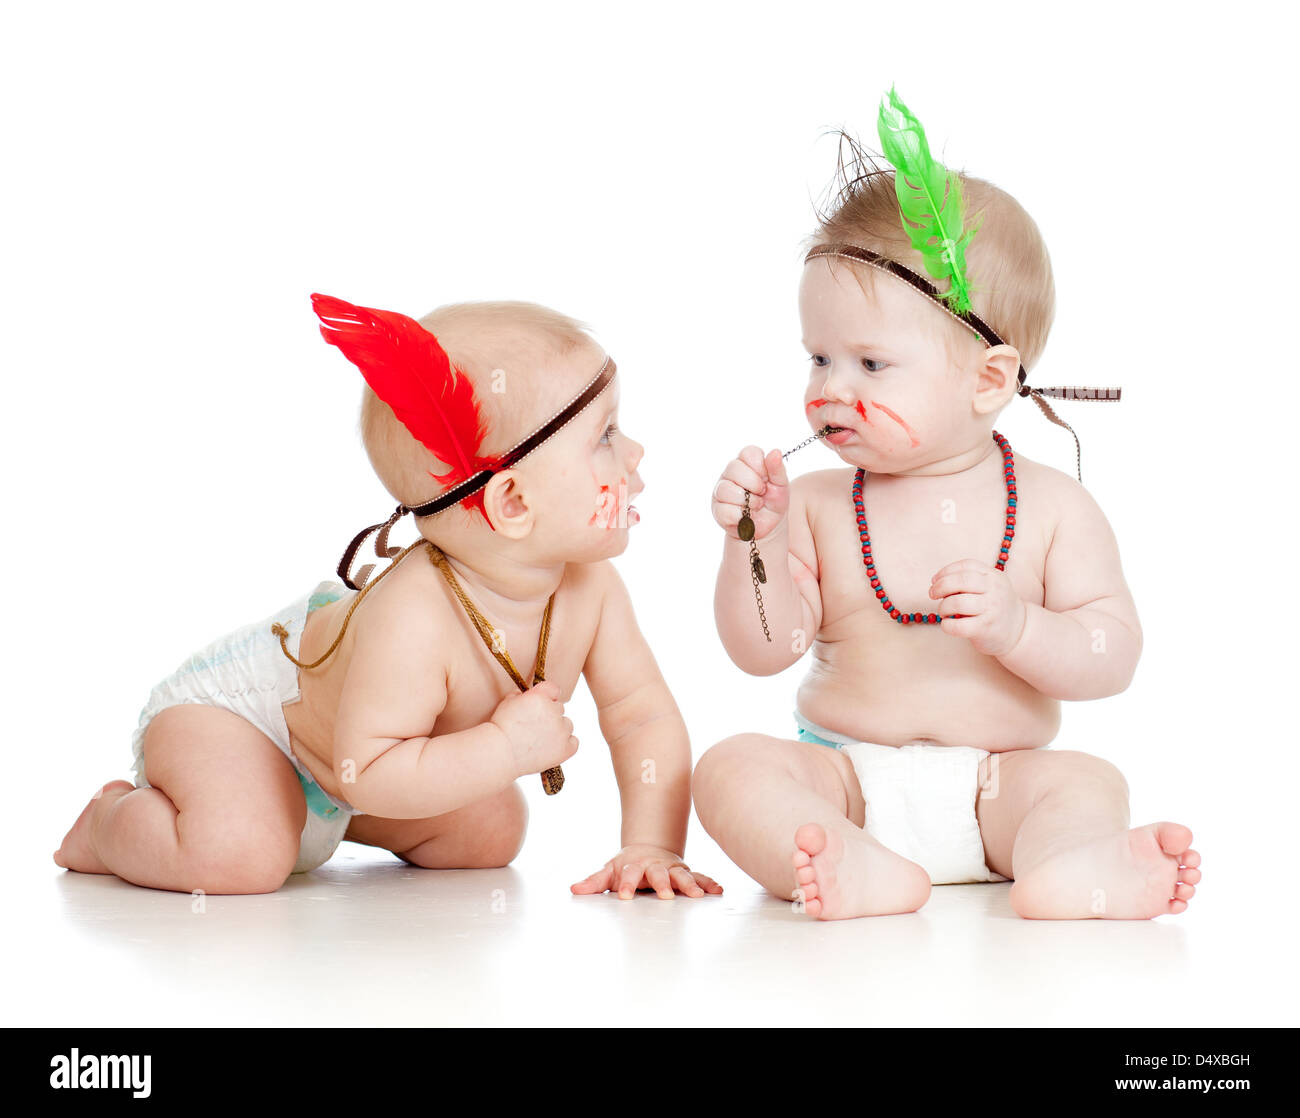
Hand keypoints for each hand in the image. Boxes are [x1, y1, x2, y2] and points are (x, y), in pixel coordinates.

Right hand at [489, 681, 577, 777]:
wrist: (500, 752)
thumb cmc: (500, 728)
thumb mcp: (508, 702)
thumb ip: (523, 695)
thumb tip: (528, 696)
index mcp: (541, 696)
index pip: (554, 689)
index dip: (547, 696)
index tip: (540, 704)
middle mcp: (554, 711)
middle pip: (559, 708)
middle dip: (549, 715)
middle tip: (533, 727)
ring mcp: (561, 730)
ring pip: (567, 725)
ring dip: (558, 729)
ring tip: (539, 739)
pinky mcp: (565, 748)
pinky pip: (573, 742)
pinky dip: (565, 744)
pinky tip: (552, 747)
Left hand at [570, 845, 723, 899]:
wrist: (648, 850)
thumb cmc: (627, 866)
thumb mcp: (609, 872)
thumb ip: (594, 882)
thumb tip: (574, 889)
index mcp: (635, 866)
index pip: (630, 874)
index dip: (626, 884)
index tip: (624, 896)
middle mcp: (655, 866)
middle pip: (659, 874)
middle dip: (662, 884)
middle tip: (665, 896)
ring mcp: (672, 869)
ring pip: (682, 875)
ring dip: (690, 884)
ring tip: (697, 895)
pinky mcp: (686, 873)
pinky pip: (699, 877)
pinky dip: (708, 883)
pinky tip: (717, 891)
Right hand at [711, 446, 789, 540]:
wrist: (769, 527)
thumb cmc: (773, 502)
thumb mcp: (781, 485)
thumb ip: (777, 469)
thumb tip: (775, 452)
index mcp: (746, 463)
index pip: (748, 452)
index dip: (760, 466)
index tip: (766, 478)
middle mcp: (730, 474)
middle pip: (733, 468)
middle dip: (753, 483)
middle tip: (762, 492)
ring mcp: (721, 491)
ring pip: (726, 489)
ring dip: (747, 501)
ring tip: (756, 505)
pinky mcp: (718, 510)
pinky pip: (725, 510)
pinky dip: (741, 516)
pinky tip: (747, 516)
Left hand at [930, 559, 1026, 656]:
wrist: (1019, 630)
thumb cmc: (995, 605)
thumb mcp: (990, 586)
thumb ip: (969, 580)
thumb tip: (937, 581)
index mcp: (993, 575)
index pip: (966, 565)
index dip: (946, 571)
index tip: (935, 580)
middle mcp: (994, 589)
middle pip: (960, 581)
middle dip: (940, 587)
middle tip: (932, 594)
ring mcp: (991, 609)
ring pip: (957, 603)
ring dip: (943, 607)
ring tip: (944, 611)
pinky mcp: (985, 628)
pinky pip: (958, 626)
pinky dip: (947, 625)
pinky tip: (947, 624)